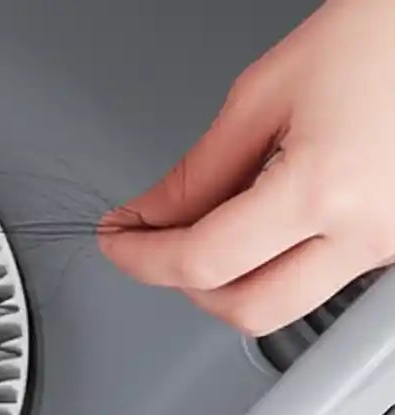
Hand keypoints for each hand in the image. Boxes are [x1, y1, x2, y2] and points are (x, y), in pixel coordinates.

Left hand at [99, 0, 394, 335]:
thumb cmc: (379, 34)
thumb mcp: (263, 94)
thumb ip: (199, 170)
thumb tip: (150, 215)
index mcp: (324, 189)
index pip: (203, 260)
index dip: (142, 257)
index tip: (117, 242)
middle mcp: (369, 232)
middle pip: (248, 309)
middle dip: (185, 284)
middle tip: (154, 244)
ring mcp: (392, 246)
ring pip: (287, 304)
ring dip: (232, 279)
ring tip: (210, 225)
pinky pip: (323, 279)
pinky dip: (278, 263)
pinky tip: (264, 221)